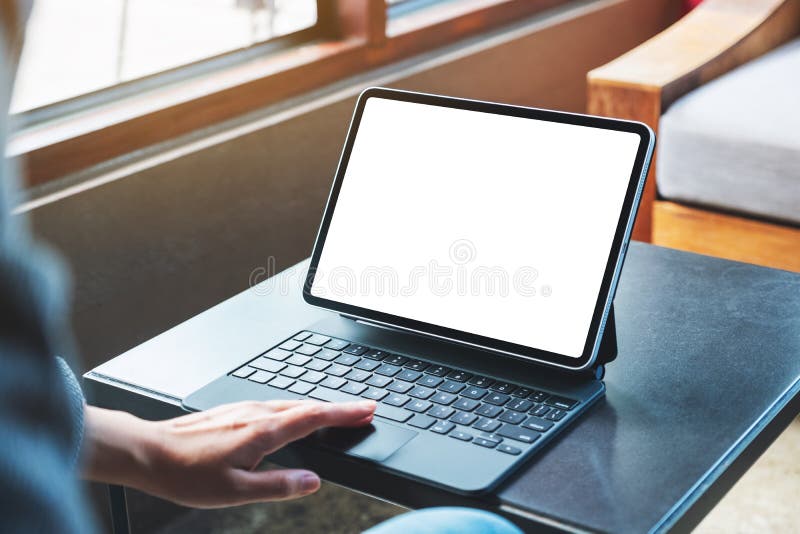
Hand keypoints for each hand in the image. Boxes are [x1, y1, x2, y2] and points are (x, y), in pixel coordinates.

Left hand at [83, 399, 375, 507]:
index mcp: (263, 432)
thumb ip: (278, 485)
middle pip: (308, 405)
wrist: (148, 451)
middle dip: (339, 407)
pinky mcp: (233, 411)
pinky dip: (296, 408)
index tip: (367, 409)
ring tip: (336, 413)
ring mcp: (244, 409)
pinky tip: (293, 416)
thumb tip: (312, 482)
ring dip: (318, 407)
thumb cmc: (186, 473)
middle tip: (363, 410)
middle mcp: (256, 413)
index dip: (344, 413)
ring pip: (291, 403)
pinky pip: (275, 405)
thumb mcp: (235, 491)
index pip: (314, 417)